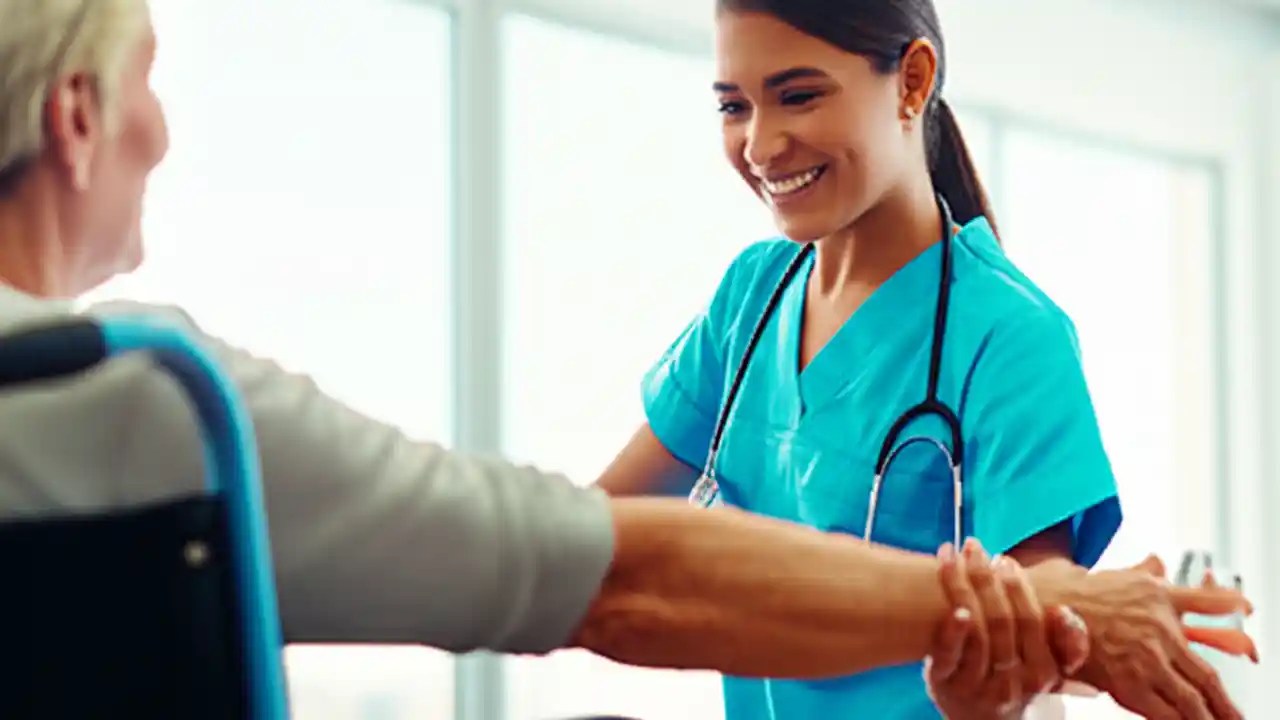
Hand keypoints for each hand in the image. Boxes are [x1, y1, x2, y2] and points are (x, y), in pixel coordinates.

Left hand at [925, 539, 1088, 719]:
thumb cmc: (1014, 680)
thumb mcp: (1048, 669)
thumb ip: (1064, 644)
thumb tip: (1067, 613)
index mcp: (1042, 673)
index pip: (1034, 623)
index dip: (1020, 589)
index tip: (1006, 561)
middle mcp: (1012, 681)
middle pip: (1002, 622)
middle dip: (987, 578)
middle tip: (975, 548)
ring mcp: (977, 684)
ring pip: (974, 632)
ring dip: (961, 586)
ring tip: (950, 555)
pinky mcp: (945, 684)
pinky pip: (948, 655)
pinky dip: (951, 628)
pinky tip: (952, 605)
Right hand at [1031, 554, 1253, 719]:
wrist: (1038, 604)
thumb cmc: (1068, 593)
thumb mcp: (1113, 575)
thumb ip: (1141, 572)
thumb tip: (1158, 563)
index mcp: (1157, 595)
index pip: (1208, 600)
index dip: (1232, 606)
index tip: (1248, 610)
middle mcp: (1159, 626)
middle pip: (1206, 672)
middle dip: (1224, 702)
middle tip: (1235, 716)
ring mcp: (1146, 655)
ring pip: (1192, 697)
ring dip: (1210, 717)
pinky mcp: (1127, 681)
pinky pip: (1164, 712)